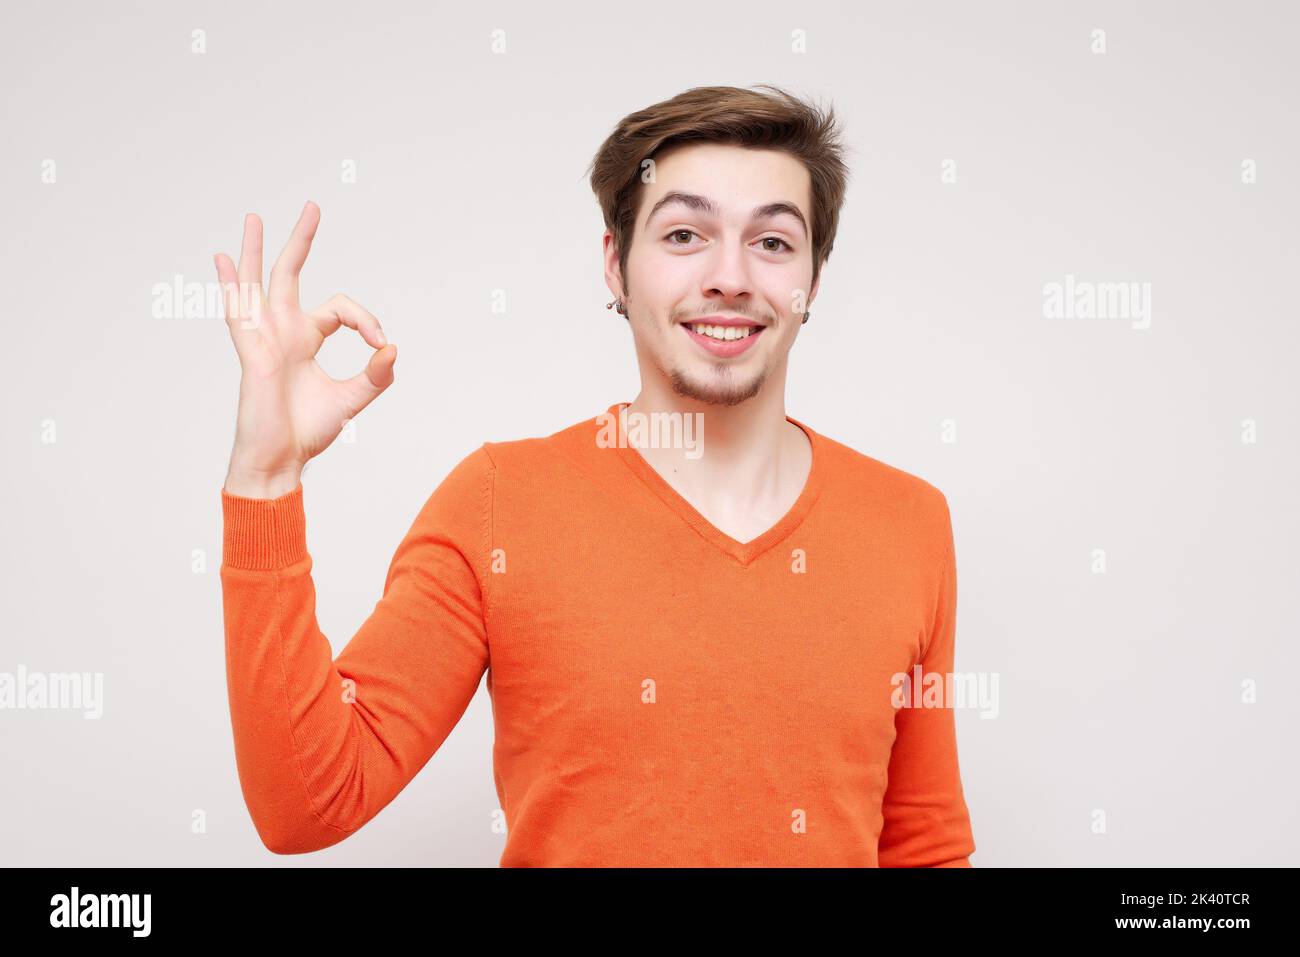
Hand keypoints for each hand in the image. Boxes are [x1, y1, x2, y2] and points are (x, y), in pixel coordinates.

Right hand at [215, 201, 395, 496]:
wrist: (281, 459)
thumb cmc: (308, 431)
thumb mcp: (353, 398)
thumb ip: (376, 375)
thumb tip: (392, 348)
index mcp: (306, 340)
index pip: (340, 310)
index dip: (365, 320)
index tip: (380, 344)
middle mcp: (282, 332)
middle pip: (290, 274)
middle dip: (302, 240)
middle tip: (314, 207)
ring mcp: (264, 338)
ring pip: (257, 283)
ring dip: (255, 249)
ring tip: (254, 217)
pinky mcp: (253, 351)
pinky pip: (238, 311)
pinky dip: (231, 284)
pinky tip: (223, 257)